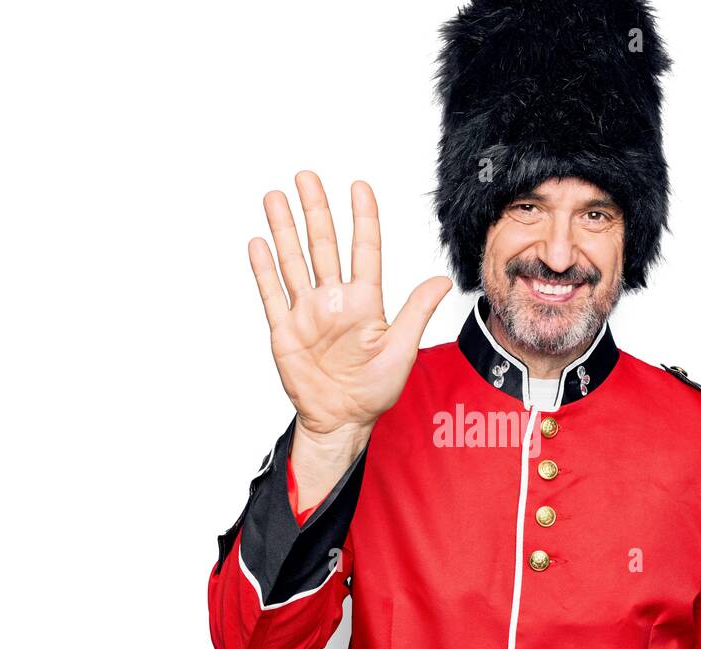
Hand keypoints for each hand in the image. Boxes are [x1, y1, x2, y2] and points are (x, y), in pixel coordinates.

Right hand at [249, 171, 452, 440]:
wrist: (341, 420)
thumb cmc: (375, 390)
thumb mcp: (401, 349)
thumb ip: (416, 312)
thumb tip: (442, 281)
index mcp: (364, 301)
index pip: (364, 249)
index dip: (362, 218)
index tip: (359, 186)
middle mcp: (334, 300)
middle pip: (323, 245)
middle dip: (314, 210)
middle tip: (306, 176)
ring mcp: (307, 313)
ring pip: (293, 261)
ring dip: (284, 229)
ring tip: (275, 197)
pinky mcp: (285, 331)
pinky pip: (272, 294)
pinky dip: (264, 269)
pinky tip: (258, 242)